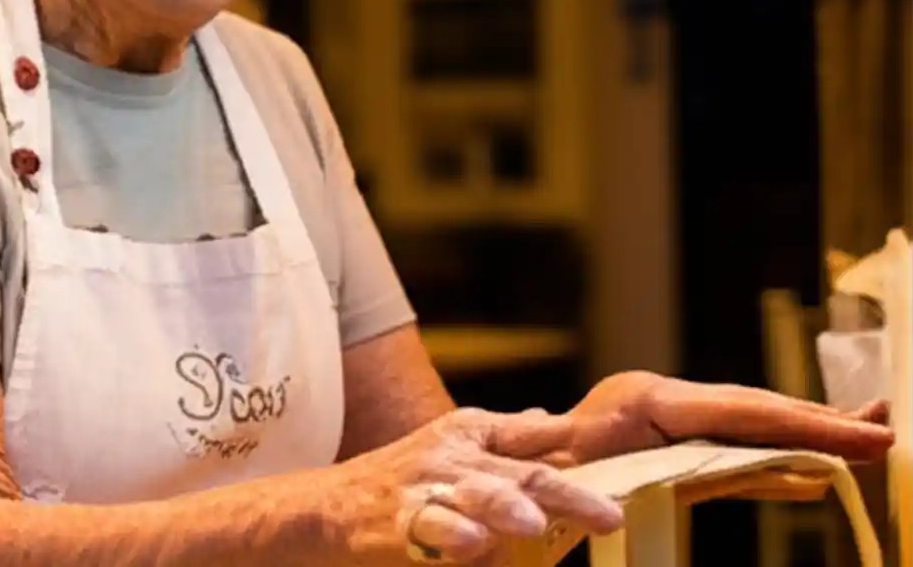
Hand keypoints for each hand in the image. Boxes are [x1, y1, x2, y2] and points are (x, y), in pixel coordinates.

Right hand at [327, 408, 621, 564]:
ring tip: (533, 524)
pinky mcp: (398, 523)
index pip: (538, 437)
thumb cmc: (401, 479)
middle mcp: (455, 456)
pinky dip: (452, 538)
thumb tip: (551, 418)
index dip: (586, 449)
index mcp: (474, 434)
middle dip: (566, 494)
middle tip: (608, 515)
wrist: (328, 507)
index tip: (636, 466)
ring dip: (505, 508)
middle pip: (521, 472)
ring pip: (475, 497)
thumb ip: (506, 437)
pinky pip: (428, 531)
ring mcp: (427, 488)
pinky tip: (473, 547)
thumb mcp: (453, 446)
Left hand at [558, 371, 893, 465]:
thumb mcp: (557, 453)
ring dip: (810, 432)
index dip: (802, 425)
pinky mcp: (681, 442)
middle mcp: (669, 401)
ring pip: (754, 425)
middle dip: (821, 423)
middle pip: (756, 411)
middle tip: (887, 432)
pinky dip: (781, 453)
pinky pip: (739, 447)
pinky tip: (819, 465)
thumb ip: (573, 446)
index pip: (739, 412)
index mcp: (647, 401)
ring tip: (872, 434)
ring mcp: (677, 419)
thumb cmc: (536, 463)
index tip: (860, 436)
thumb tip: (570, 429)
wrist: (519, 459)